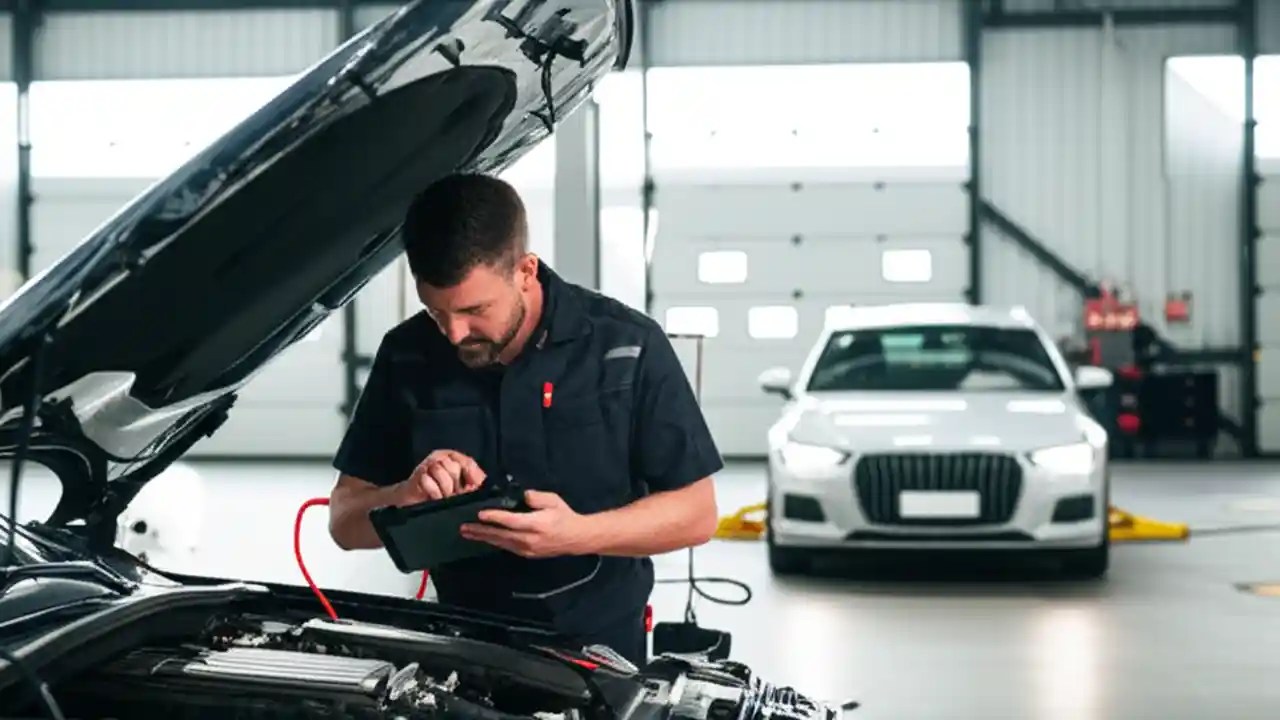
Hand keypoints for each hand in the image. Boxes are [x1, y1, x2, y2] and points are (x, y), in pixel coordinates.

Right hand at [396, 449, 485, 504]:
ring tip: (445, 498)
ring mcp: (427, 465)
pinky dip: (435, 493)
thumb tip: (483, 484)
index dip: (472, 475)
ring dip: (445, 489)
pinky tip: (436, 498)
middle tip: (455, 495)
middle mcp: (440, 457)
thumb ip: (473, 481)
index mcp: (453, 457)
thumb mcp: (461, 486)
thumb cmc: (440, 492)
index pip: (467, 462)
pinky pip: (428, 481)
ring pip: (440, 471)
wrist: (415, 500)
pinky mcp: (417, 476)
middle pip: (453, 466)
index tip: (474, 488)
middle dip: (456, 485)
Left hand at [459, 490, 592, 558]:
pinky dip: (494, 542)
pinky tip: (486, 538)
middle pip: (500, 535)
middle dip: (481, 531)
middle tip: (464, 527)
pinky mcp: (527, 554)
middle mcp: (529, 539)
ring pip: (501, 543)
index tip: (480, 514)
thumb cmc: (564, 516)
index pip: (511, 521)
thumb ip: (535, 497)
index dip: (494, 517)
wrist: (577, 538)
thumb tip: (521, 496)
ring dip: (484, 538)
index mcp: (536, 524)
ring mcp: (527, 549)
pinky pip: (507, 547)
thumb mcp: (553, 500)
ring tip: (468, 533)